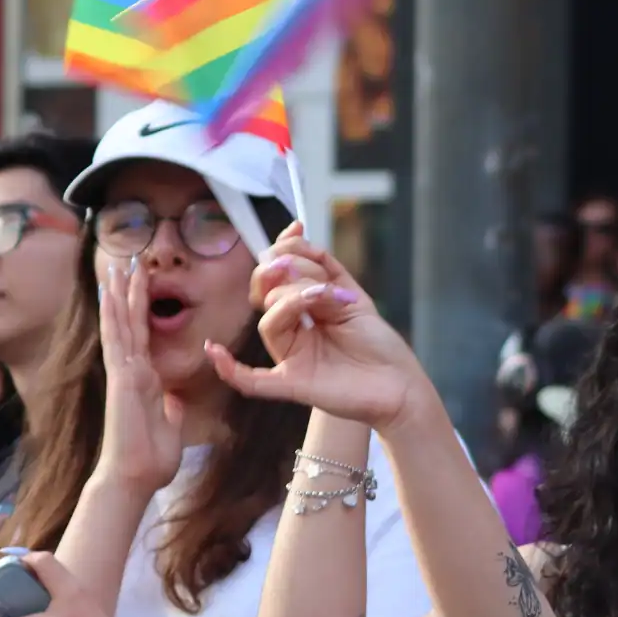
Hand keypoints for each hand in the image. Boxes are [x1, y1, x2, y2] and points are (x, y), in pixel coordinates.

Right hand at [96, 256, 184, 492]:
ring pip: (121, 325)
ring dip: (119, 295)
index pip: (141, 336)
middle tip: (127, 261)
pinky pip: (118, 341)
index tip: (139, 285)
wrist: (136, 476)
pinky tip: (111, 295)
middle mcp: (131, 371)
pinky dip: (114, 316)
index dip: (139, 309)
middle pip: (128, 323)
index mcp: (144, 379)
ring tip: (117, 267)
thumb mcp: (170, 423)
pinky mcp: (123, 379)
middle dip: (127, 292)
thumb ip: (169, 406)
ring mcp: (124, 373)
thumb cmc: (151, 457)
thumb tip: (172, 398)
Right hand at [207, 223, 430, 429]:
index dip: (283, 250)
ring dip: (293, 299)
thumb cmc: (379, 345)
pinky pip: (253, 381)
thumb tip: (296, 241)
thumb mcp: (354, 298)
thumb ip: (326, 273)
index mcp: (305, 309)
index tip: (297, 230)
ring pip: (269, 322)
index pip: (279, 276)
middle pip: (267, 295)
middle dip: (285, 273)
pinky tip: (215, 352)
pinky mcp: (294, 384)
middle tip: (309, 271)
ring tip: (325, 295)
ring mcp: (291, 358)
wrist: (402, 386)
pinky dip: (230, 369)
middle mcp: (293, 332)